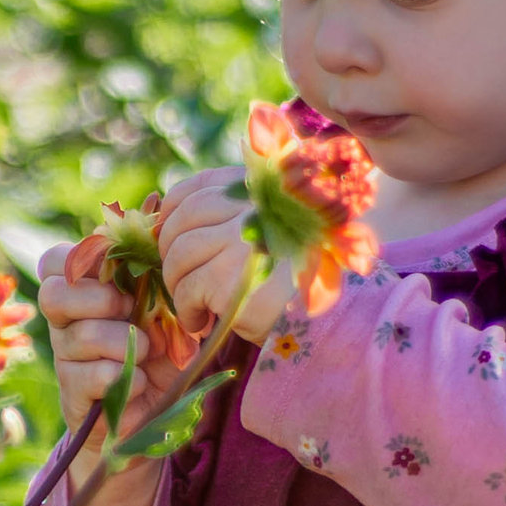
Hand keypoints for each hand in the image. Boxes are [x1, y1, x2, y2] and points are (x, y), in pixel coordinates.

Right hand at [37, 238, 184, 464]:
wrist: (161, 406)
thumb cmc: (162, 346)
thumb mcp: (166, 306)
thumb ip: (155, 272)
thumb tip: (155, 231)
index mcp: (82, 291)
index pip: (55, 261)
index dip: (81, 261)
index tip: (117, 273)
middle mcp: (64, 322)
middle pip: (52, 294)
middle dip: (100, 300)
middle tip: (130, 312)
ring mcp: (65, 359)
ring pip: (81, 336)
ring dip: (125, 344)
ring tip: (147, 353)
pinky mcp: (74, 395)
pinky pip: (94, 376)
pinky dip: (128, 378)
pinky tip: (141, 382)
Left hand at [156, 166, 290, 346]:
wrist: (339, 320)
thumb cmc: (307, 282)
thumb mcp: (281, 234)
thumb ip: (241, 218)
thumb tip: (174, 224)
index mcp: (263, 192)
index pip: (202, 185)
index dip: (175, 207)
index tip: (167, 230)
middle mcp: (251, 210)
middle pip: (183, 220)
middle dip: (170, 250)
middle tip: (181, 276)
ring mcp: (240, 242)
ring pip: (179, 255)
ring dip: (176, 283)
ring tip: (190, 303)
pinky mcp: (230, 281)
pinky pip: (188, 291)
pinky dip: (186, 310)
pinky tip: (199, 321)